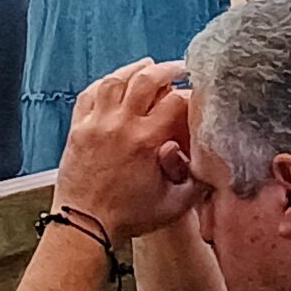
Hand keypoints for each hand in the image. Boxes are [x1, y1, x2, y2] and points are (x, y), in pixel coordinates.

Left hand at [51, 60, 201, 240]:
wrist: (85, 224)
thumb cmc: (128, 217)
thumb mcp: (173, 205)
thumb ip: (196, 183)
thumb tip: (212, 166)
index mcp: (145, 141)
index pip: (174, 102)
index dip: (189, 94)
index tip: (196, 94)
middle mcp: (120, 125)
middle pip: (145, 79)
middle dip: (166, 69)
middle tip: (179, 67)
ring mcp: (96, 123)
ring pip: (115, 80)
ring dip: (133, 69)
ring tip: (148, 66)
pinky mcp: (78, 127)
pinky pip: (90, 93)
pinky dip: (104, 83)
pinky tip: (115, 82)